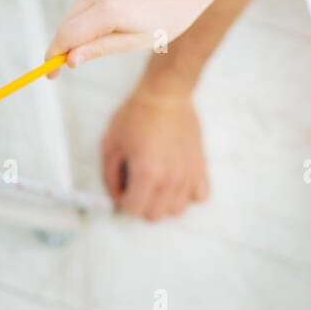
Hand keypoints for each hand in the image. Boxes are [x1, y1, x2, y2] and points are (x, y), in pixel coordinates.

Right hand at [45, 0, 246, 69]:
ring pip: (71, 14)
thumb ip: (99, 49)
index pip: (67, 36)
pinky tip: (107, 24)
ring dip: (74, 32)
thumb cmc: (166, 19)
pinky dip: (84, 18)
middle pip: (65, 25)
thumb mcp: (135, 42)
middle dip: (62, 47)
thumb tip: (69, 61)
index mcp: (108, 9)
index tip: (49, 75)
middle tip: (65, 68)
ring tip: (107, 39)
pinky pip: (81, 3)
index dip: (54, 57)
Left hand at [101, 87, 209, 219]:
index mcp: (147, 173)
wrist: (166, 94)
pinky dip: (188, 194)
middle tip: (137, 185)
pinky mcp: (200, 166)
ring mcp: (188, 174)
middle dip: (142, 204)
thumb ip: (109, 176)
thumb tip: (116, 194)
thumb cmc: (138, 114)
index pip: (134, 209)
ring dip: (164, 202)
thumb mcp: (110, 143)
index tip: (123, 186)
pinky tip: (177, 181)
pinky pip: (200, 196)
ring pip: (177, 209)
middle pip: (155, 215)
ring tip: (158, 183)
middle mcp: (171, 178)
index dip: (123, 200)